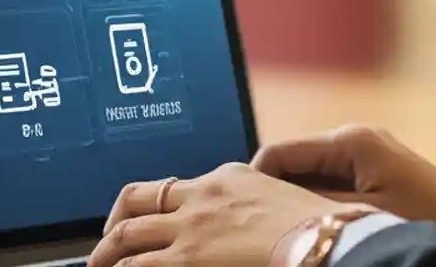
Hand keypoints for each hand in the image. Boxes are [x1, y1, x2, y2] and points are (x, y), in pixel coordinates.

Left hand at [90, 162, 340, 266]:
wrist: (331, 242)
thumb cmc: (323, 232)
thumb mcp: (287, 206)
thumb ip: (263, 209)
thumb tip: (263, 227)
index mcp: (232, 177)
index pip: (179, 186)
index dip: (158, 205)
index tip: (153, 220)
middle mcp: (204, 194)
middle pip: (138, 198)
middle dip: (116, 220)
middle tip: (108, 244)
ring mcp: (191, 225)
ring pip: (125, 234)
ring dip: (105, 254)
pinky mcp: (186, 258)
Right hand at [252, 125, 435, 228]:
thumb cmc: (428, 223)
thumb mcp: (358, 217)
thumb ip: (308, 205)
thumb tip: (265, 203)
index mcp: (349, 141)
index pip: (277, 153)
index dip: (252, 183)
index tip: (237, 216)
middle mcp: (355, 137)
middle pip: (290, 162)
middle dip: (270, 192)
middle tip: (250, 227)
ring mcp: (367, 153)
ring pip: (308, 175)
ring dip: (293, 200)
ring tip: (276, 232)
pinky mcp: (376, 171)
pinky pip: (330, 183)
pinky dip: (315, 203)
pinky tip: (310, 230)